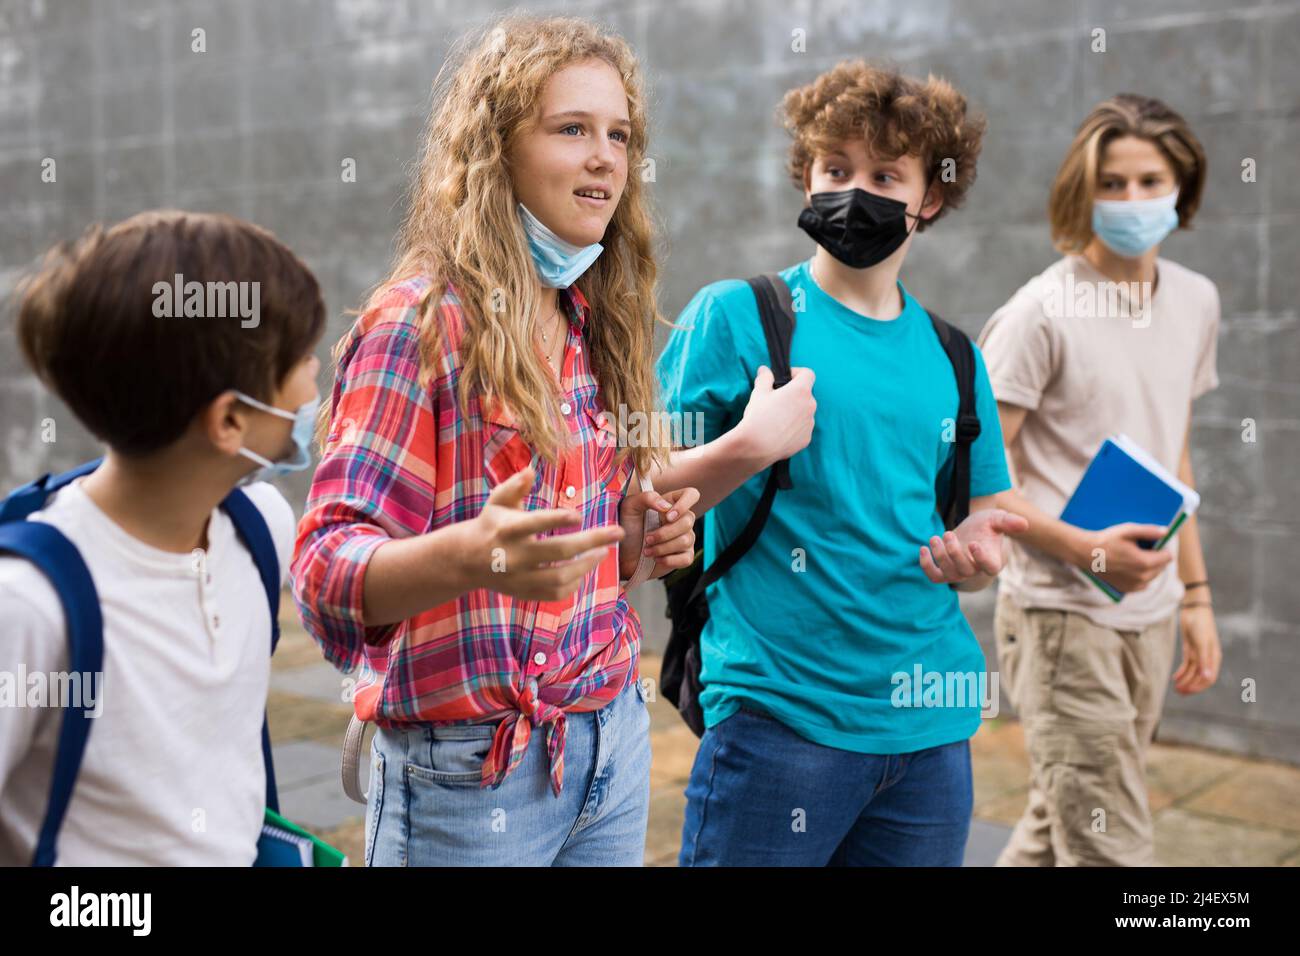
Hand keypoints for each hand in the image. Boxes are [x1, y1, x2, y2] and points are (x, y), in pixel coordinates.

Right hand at [468, 466, 623, 600]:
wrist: (466, 560)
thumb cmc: (491, 524)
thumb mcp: (497, 501)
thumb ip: (515, 486)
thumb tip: (531, 470)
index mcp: (507, 529)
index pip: (534, 524)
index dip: (557, 520)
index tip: (579, 516)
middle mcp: (514, 555)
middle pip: (558, 551)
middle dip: (592, 541)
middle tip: (618, 532)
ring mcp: (520, 578)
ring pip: (560, 577)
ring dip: (587, 565)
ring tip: (604, 552)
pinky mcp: (524, 592)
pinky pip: (555, 594)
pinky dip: (574, 584)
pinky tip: (585, 568)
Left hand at [618, 485, 698, 581]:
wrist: (622, 554)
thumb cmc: (627, 528)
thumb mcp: (630, 507)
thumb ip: (648, 498)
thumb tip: (666, 507)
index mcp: (671, 503)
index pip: (692, 495)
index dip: (684, 504)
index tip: (667, 516)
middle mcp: (681, 519)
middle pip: (688, 521)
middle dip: (664, 533)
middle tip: (647, 538)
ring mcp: (685, 538)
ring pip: (686, 540)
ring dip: (662, 547)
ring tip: (647, 550)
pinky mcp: (684, 556)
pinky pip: (686, 558)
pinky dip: (669, 560)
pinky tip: (656, 558)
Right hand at [735, 365, 815, 466]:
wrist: (757, 447)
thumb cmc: (758, 416)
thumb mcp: (758, 392)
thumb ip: (764, 378)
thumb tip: (765, 370)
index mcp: (801, 391)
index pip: (808, 374)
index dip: (796, 373)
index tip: (784, 380)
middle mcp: (810, 406)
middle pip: (805, 395)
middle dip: (793, 395)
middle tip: (775, 401)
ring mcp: (810, 424)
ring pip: (804, 413)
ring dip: (794, 412)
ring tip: (776, 419)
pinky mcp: (806, 439)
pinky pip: (802, 429)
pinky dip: (793, 428)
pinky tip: (778, 432)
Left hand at [919, 508, 1028, 583]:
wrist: (970, 530)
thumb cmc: (986, 526)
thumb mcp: (997, 519)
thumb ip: (1009, 521)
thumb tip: (1025, 524)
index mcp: (992, 560)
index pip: (989, 568)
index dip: (981, 559)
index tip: (974, 543)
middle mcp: (976, 570)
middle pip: (965, 570)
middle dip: (953, 552)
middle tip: (948, 533)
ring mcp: (959, 573)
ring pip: (948, 573)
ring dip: (939, 556)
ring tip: (935, 537)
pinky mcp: (944, 572)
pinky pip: (934, 577)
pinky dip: (926, 566)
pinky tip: (923, 548)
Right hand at [1082, 523, 1174, 592]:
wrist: (1086, 554)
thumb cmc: (1106, 540)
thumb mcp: (1127, 530)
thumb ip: (1149, 531)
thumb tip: (1166, 532)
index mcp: (1144, 562)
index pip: (1167, 557)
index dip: (1162, 548)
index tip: (1153, 543)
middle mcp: (1142, 577)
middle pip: (1161, 567)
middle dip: (1156, 558)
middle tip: (1142, 548)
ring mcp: (1135, 585)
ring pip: (1153, 575)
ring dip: (1149, 567)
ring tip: (1134, 557)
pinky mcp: (1127, 589)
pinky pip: (1143, 583)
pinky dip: (1141, 575)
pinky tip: (1130, 566)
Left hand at [1173, 604, 1220, 693]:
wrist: (1193, 609)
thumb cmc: (1200, 624)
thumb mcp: (1201, 643)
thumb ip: (1203, 660)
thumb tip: (1206, 678)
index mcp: (1214, 658)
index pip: (1208, 678)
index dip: (1198, 686)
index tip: (1187, 691)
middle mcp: (1208, 658)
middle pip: (1200, 677)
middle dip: (1191, 686)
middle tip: (1179, 692)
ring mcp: (1199, 654)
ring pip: (1193, 672)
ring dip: (1185, 681)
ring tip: (1176, 687)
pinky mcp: (1191, 650)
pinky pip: (1187, 665)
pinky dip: (1182, 672)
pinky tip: (1175, 678)